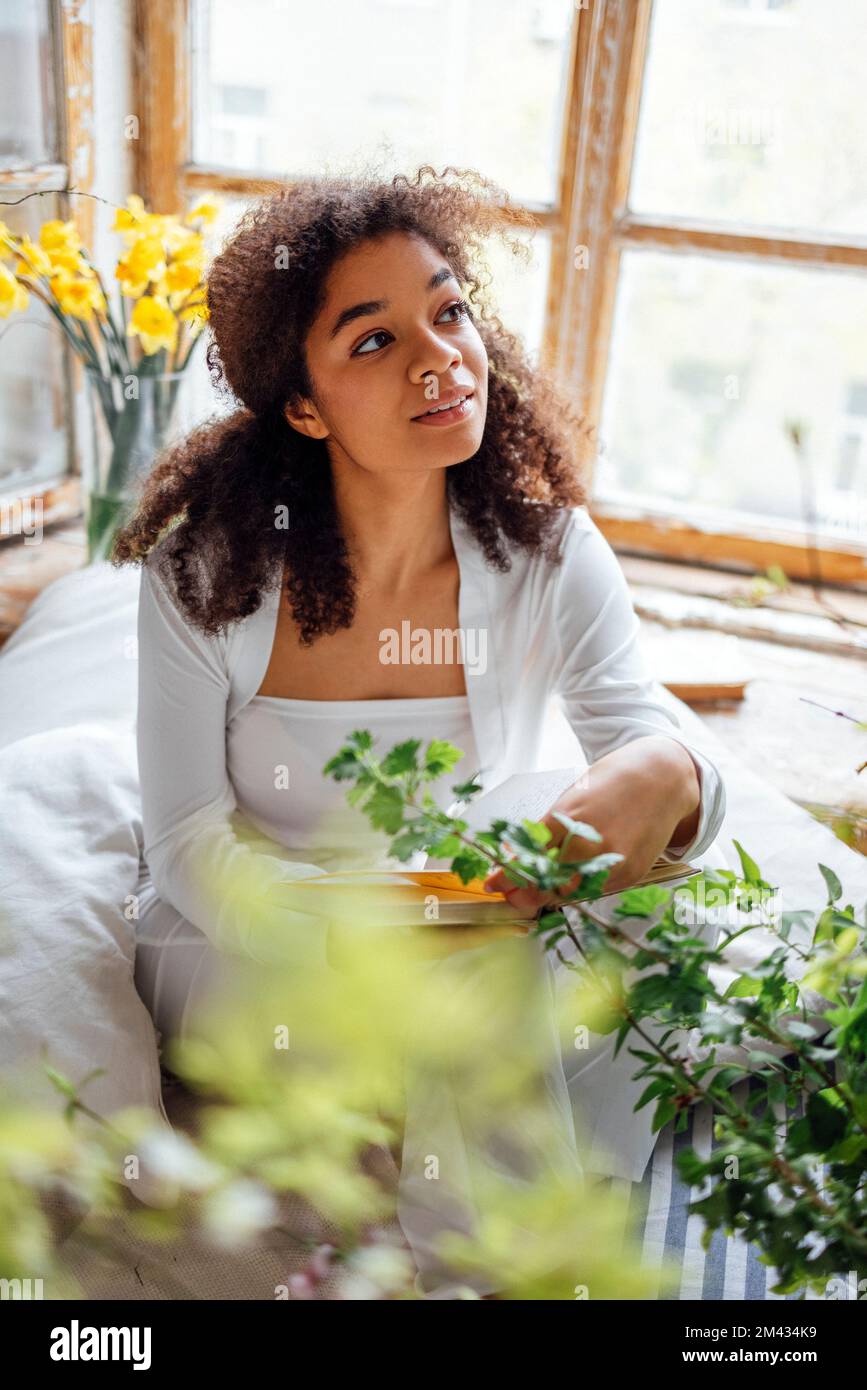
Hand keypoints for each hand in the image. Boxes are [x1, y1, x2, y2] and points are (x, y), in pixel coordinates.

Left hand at [482, 736, 700, 915]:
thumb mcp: (572, 797)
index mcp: (569, 819)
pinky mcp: (630, 873)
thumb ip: (549, 829)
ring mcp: (612, 861)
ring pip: (571, 893)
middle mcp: (590, 843)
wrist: (661, 779)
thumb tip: (521, 854)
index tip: (494, 883)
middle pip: (548, 882)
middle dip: (525, 893)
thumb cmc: (612, 783)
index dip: (509, 875)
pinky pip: (596, 890)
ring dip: (550, 895)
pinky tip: (570, 884)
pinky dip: (579, 890)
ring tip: (536, 892)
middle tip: (511, 895)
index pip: (531, 857)